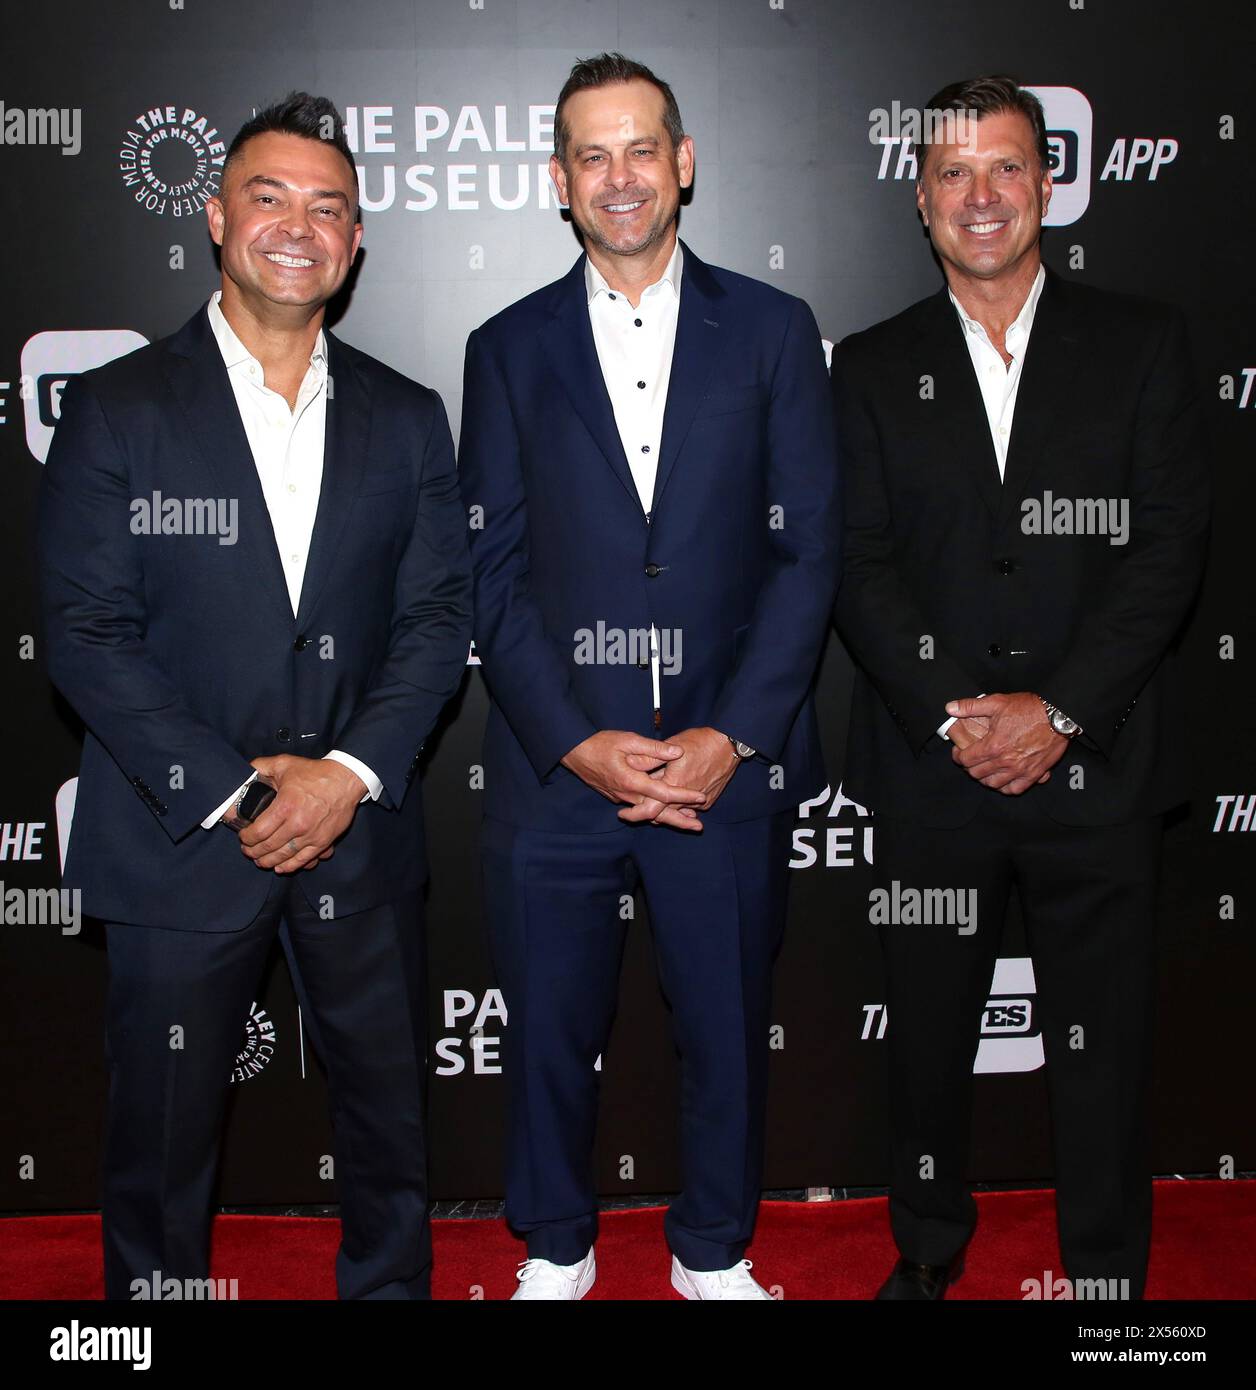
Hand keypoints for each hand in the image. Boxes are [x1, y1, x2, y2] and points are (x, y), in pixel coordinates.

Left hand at [238, 755, 365, 872]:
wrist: (346, 779)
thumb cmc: (316, 773)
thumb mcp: (285, 763)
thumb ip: (261, 766)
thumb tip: (245, 772)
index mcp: (285, 806)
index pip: (258, 832)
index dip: (246, 838)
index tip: (243, 837)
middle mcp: (297, 824)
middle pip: (268, 847)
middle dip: (253, 852)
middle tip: (247, 850)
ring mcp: (311, 835)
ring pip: (283, 857)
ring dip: (268, 861)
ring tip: (260, 860)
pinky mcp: (323, 841)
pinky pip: (303, 860)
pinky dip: (290, 866)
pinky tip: (280, 867)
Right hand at [561, 730, 705, 830]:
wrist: (575, 752)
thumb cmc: (601, 744)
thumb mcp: (629, 740)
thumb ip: (654, 749)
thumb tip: (678, 753)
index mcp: (632, 782)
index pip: (663, 793)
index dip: (684, 796)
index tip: (701, 797)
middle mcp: (628, 795)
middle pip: (658, 814)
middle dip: (679, 822)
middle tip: (699, 828)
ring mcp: (621, 798)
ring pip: (649, 813)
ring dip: (668, 818)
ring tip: (688, 821)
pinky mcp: (617, 797)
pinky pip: (640, 809)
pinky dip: (655, 812)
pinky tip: (665, 811)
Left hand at [619, 726, 741, 829]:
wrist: (729, 744)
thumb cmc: (700, 741)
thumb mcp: (672, 746)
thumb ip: (651, 759)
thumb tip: (630, 765)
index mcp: (674, 784)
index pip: (650, 808)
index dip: (634, 813)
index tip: (622, 814)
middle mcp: (687, 798)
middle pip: (662, 814)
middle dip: (645, 814)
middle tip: (629, 813)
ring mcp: (700, 802)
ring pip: (675, 812)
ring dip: (662, 809)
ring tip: (648, 803)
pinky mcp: (709, 801)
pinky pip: (689, 809)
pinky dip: (679, 806)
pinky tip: (671, 801)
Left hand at [945, 693, 1065, 793]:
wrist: (1058, 716)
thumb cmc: (1029, 708)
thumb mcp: (997, 702)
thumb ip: (970, 706)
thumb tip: (950, 708)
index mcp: (993, 745)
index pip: (966, 760)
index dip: (958, 757)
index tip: (958, 753)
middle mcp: (1005, 761)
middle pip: (977, 774)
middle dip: (970, 767)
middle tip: (971, 760)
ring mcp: (1020, 770)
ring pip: (994, 784)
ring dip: (986, 779)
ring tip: (985, 770)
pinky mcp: (1034, 774)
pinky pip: (1015, 789)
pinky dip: (1006, 787)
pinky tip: (1003, 780)